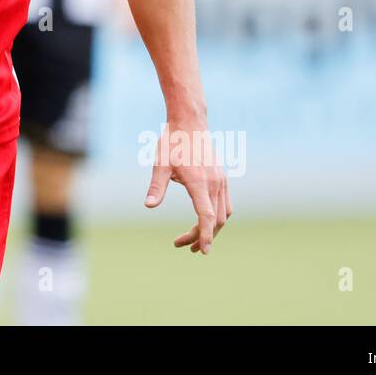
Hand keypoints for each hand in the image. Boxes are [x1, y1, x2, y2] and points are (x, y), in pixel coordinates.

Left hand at [143, 122, 231, 254]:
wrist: (189, 123)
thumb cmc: (172, 143)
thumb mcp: (160, 164)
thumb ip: (156, 186)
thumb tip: (149, 205)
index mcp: (200, 182)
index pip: (206, 216)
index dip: (205, 236)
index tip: (202, 252)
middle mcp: (215, 183)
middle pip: (215, 220)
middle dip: (201, 236)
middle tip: (182, 246)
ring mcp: (221, 180)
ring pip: (223, 214)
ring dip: (210, 229)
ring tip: (192, 238)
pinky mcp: (222, 178)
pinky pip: (225, 205)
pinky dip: (217, 217)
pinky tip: (204, 220)